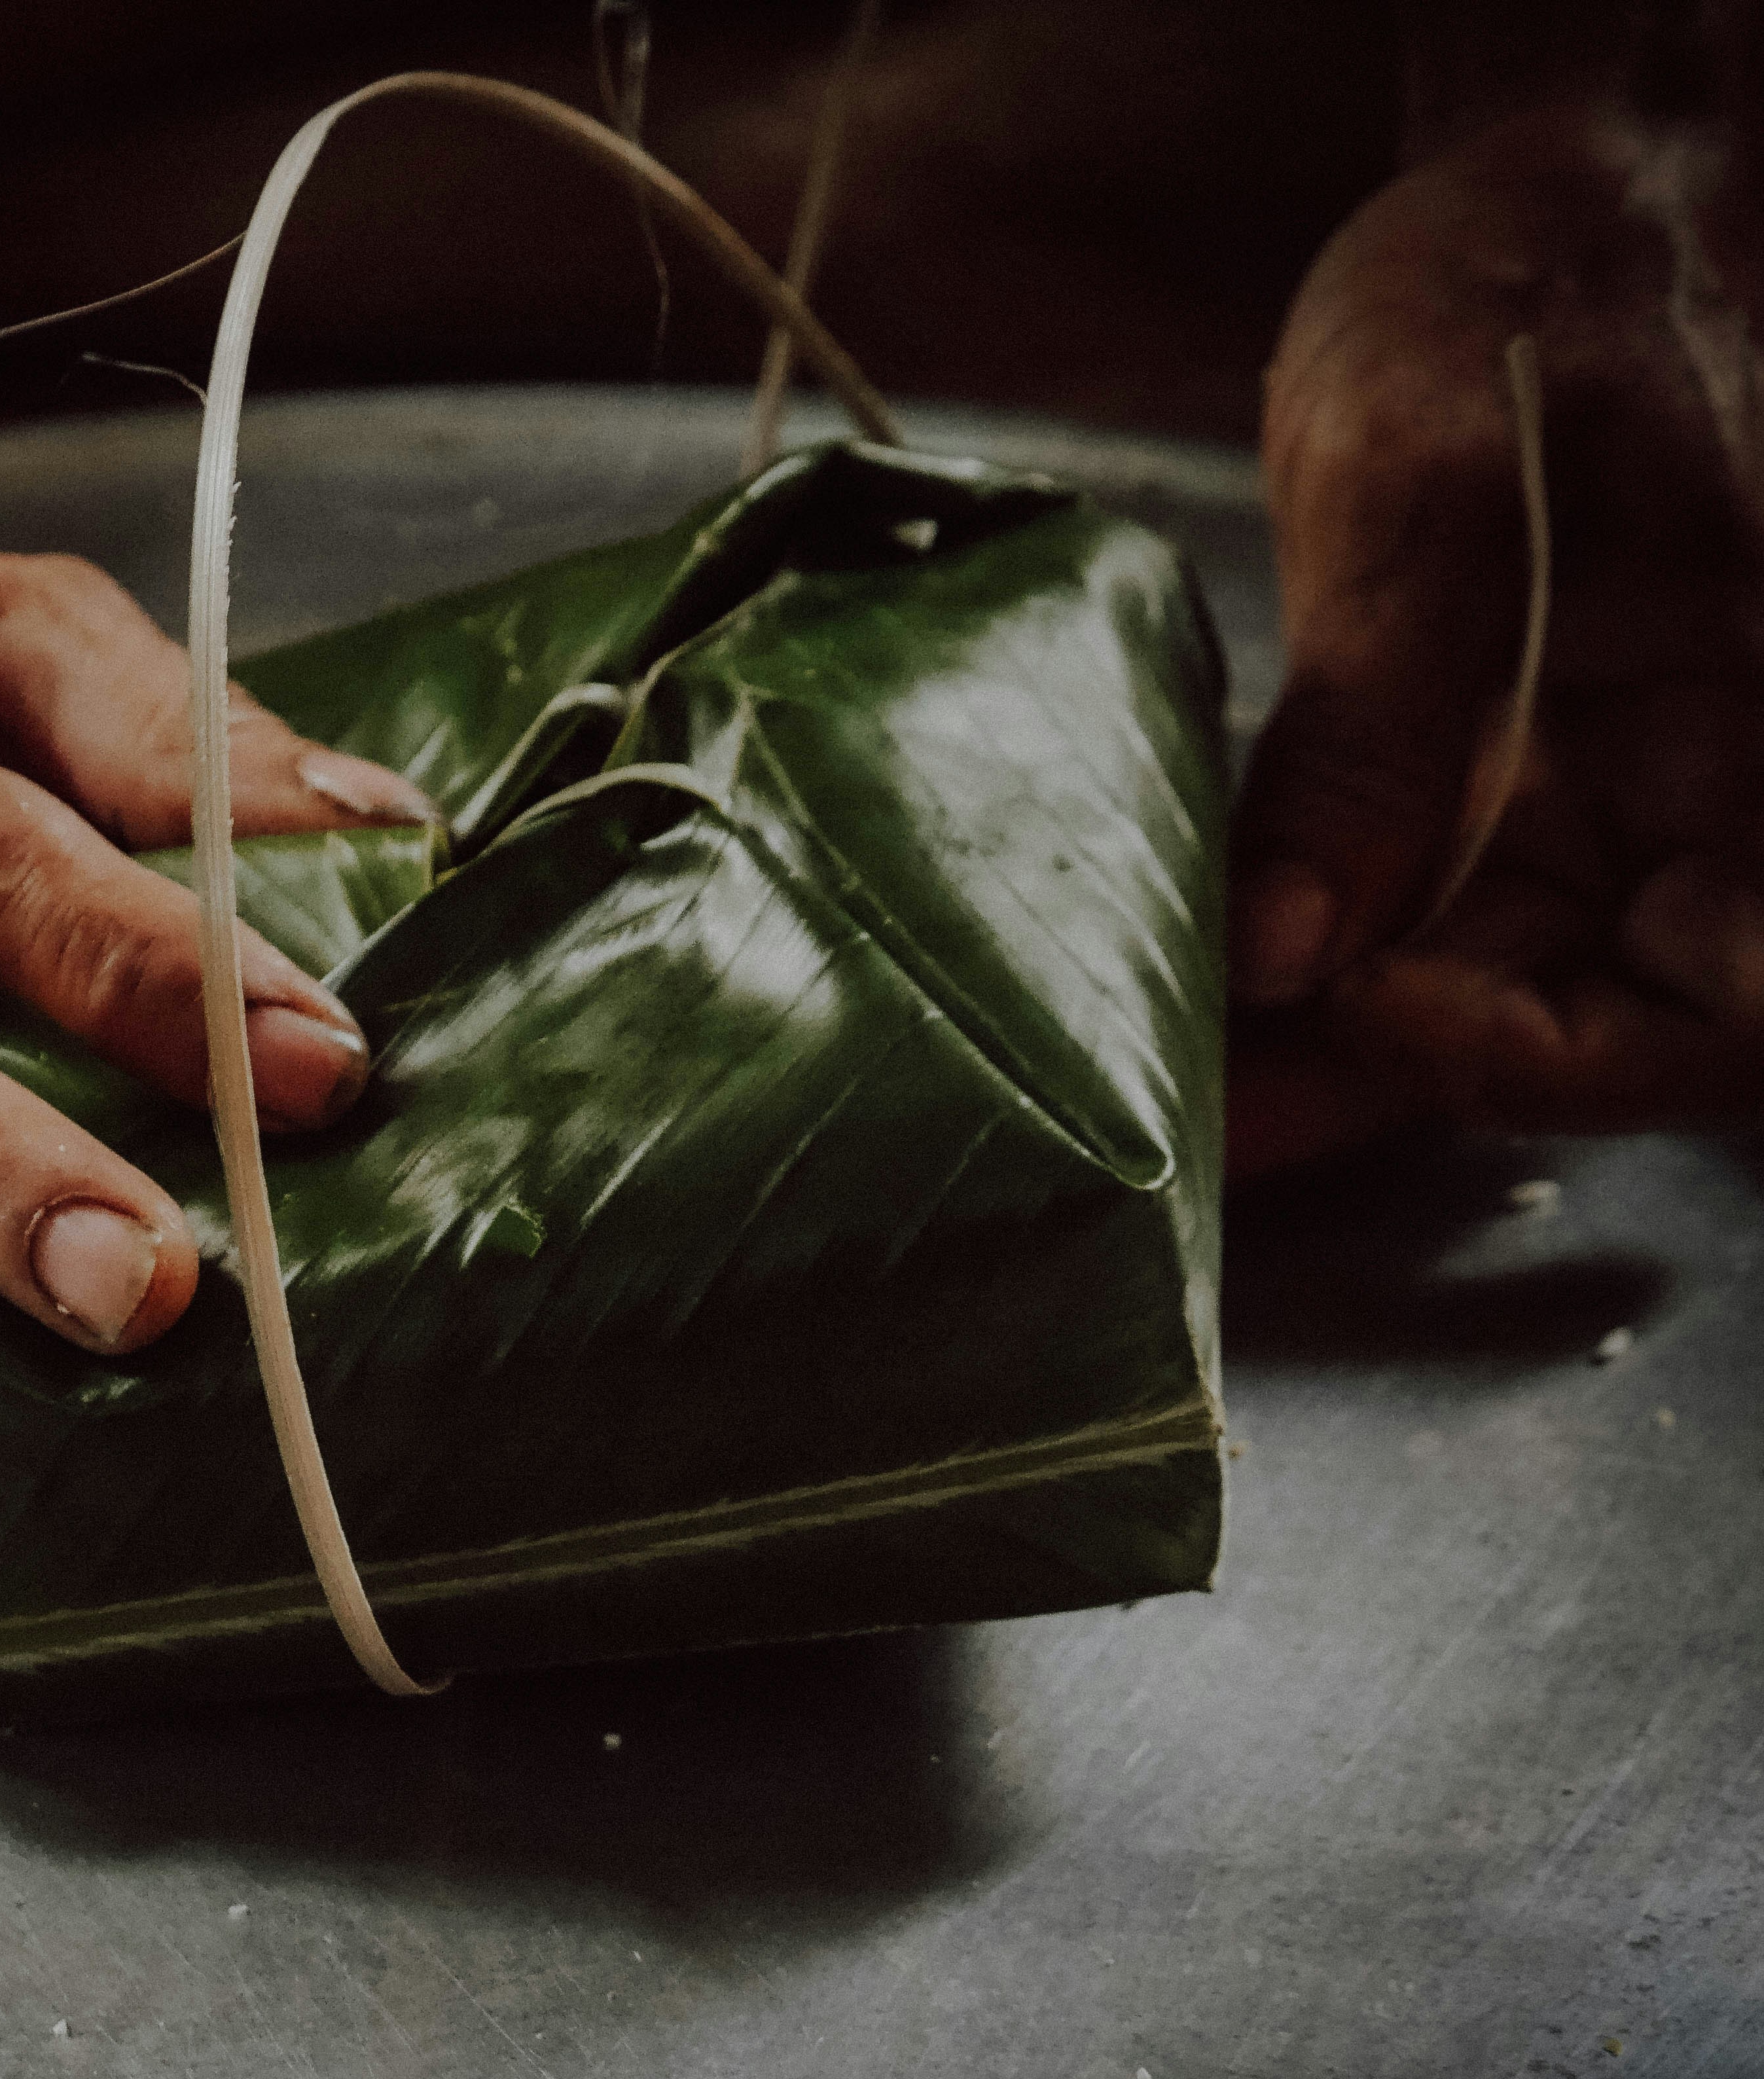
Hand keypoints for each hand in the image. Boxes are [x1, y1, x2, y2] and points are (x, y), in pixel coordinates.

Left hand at [1230, 103, 1763, 1175]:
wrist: (1538, 198)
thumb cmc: (1535, 287)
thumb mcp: (1430, 483)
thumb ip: (1377, 727)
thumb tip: (1291, 949)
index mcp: (1762, 737)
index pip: (1724, 1011)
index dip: (1542, 1053)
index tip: (1355, 1000)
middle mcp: (1705, 803)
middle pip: (1592, 1035)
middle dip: (1385, 1086)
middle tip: (1185, 1123)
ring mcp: (1601, 803)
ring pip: (1482, 997)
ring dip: (1312, 1052)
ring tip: (1134, 1091)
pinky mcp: (1498, 790)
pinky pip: (1417, 921)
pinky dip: (1299, 970)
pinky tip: (1168, 997)